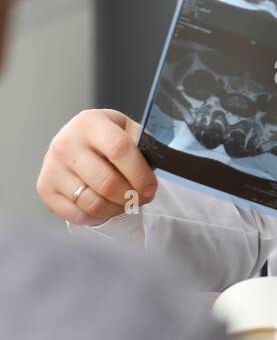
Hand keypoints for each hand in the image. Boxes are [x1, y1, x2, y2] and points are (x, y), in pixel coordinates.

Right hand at [36, 108, 156, 223]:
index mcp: (90, 123)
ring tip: (126, 203)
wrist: (74, 141)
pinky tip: (106, 206)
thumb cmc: (107, 137)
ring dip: (117, 209)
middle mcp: (66, 143)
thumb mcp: (125, 129)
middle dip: (131, 196)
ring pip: (92, 202)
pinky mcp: (45, 188)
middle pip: (106, 182)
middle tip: (142, 198)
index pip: (120, 150)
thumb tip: (168, 160)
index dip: (140, 174)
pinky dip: (97, 217)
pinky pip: (77, 215)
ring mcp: (52, 166)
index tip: (151, 188)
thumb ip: (144, 143)